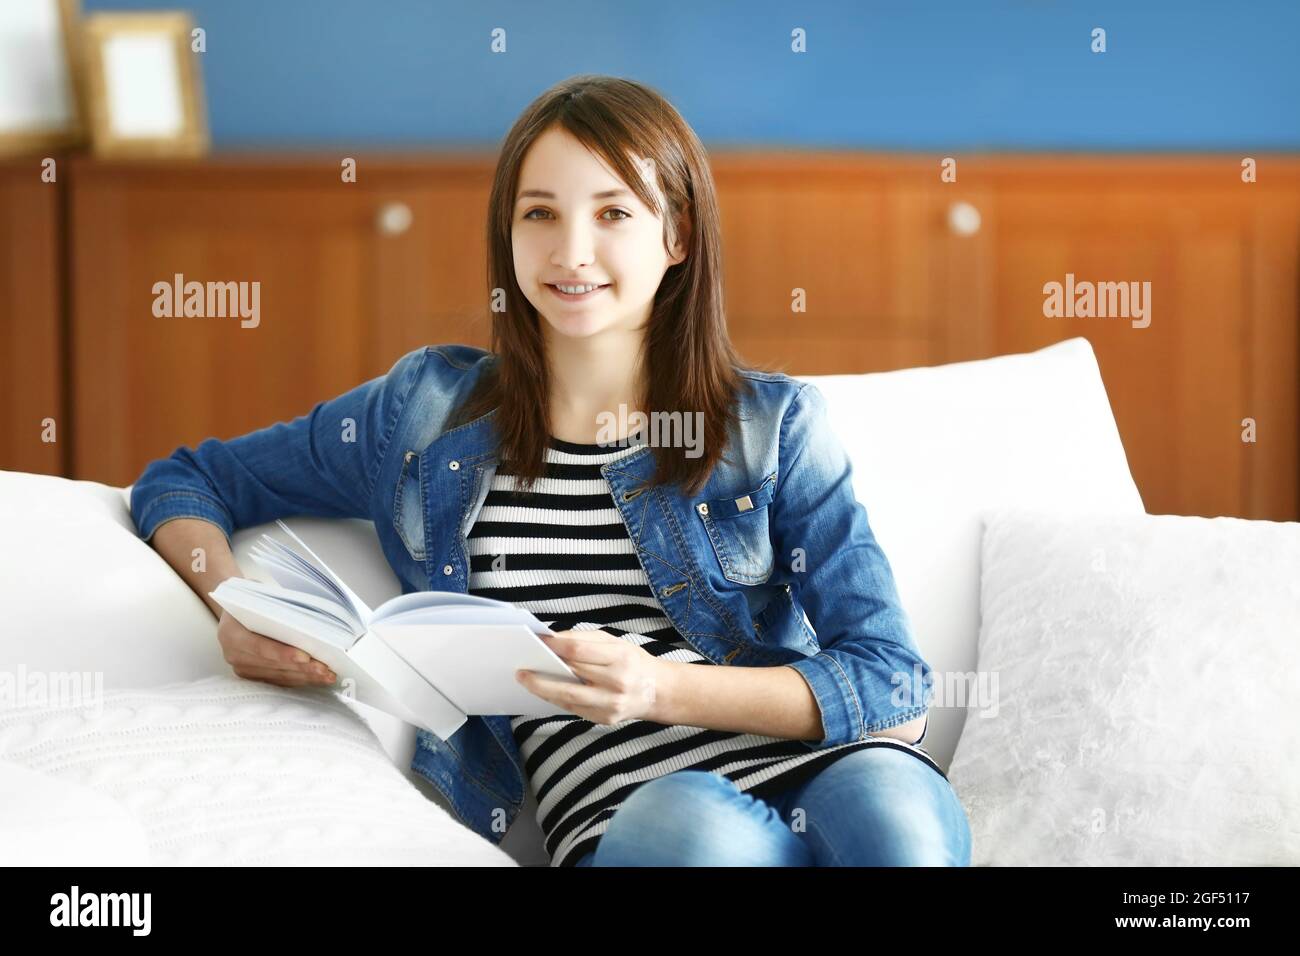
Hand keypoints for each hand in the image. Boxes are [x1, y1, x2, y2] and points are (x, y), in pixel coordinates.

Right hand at [217, 610, 336, 686]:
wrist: (235, 609)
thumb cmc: (251, 599)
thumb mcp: (259, 597)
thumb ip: (277, 610)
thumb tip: (309, 622)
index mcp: (231, 632)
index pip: (259, 646)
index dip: (283, 653)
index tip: (305, 657)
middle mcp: (234, 654)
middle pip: (273, 665)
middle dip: (302, 668)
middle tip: (325, 669)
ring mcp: (242, 667)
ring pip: (279, 676)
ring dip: (305, 677)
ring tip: (327, 675)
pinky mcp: (253, 675)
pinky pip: (279, 680)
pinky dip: (299, 679)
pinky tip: (317, 678)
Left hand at [516, 628, 670, 724]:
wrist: (657, 692)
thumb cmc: (634, 662)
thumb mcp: (616, 643)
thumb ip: (587, 639)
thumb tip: (555, 640)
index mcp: (620, 658)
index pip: (579, 650)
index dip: (556, 645)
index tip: (538, 641)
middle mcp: (616, 683)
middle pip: (570, 676)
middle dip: (543, 671)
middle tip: (522, 666)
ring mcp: (610, 705)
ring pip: (567, 697)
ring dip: (542, 689)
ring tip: (526, 680)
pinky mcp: (604, 719)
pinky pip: (573, 709)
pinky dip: (556, 699)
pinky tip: (544, 691)